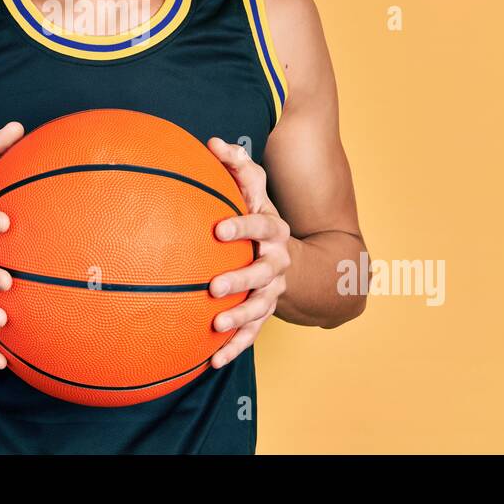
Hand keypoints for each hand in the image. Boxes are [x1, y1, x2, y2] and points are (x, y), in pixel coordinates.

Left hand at [204, 137, 291, 368]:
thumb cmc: (260, 219)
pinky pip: (252, 333)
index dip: (242, 226)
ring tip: (216, 324)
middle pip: (262, 271)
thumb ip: (237, 167)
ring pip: (260, 306)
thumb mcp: (254, 192)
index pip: (260, 224)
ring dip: (240, 318)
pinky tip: (211, 361)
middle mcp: (277, 262)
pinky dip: (234, 347)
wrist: (291, 258)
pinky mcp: (264, 314)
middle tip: (214, 287)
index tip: (218, 229)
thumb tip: (213, 141)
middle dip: (240, 278)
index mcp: (273, 230)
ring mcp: (273, 290)